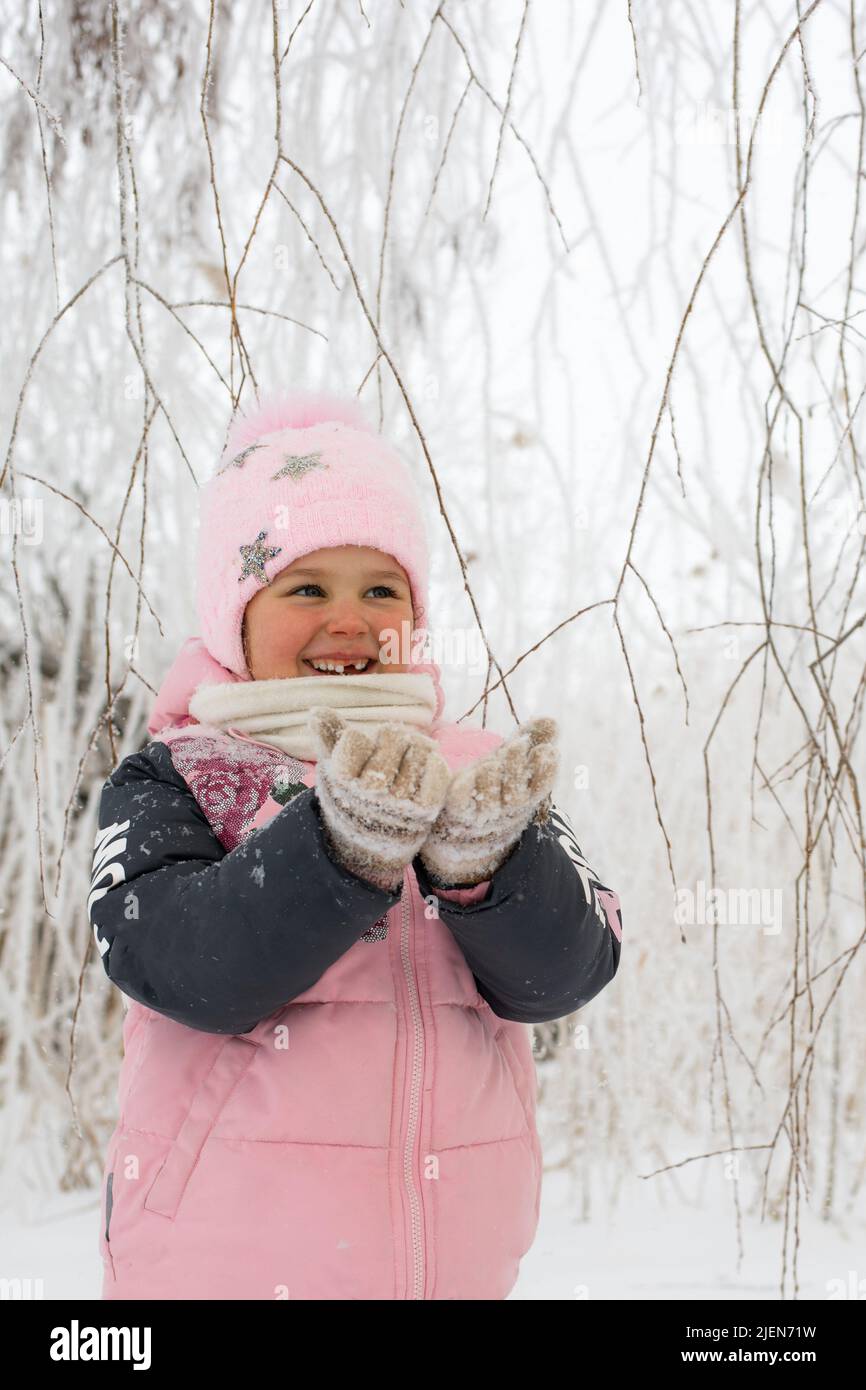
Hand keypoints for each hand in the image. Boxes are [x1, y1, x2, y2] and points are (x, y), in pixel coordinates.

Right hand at [309, 709, 450, 892]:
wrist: (371, 846)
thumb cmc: (352, 798)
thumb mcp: (334, 769)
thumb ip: (328, 738)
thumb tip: (316, 712)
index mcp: (344, 780)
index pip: (355, 737)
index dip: (359, 740)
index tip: (358, 754)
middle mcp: (371, 791)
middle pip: (392, 736)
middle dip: (390, 740)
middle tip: (389, 752)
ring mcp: (401, 801)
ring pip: (417, 748)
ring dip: (414, 750)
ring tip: (405, 765)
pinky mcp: (426, 809)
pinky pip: (437, 769)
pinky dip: (433, 765)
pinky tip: (423, 771)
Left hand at [418, 717, 558, 886]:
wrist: (465, 822)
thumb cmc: (496, 781)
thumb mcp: (513, 758)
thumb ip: (532, 739)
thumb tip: (551, 721)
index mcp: (525, 796)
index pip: (541, 788)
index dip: (546, 771)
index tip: (548, 750)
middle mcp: (506, 809)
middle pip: (516, 796)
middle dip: (518, 769)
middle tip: (518, 744)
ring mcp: (481, 814)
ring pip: (489, 801)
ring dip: (492, 780)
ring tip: (493, 761)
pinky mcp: (456, 812)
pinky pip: (461, 804)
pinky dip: (465, 790)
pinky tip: (467, 775)